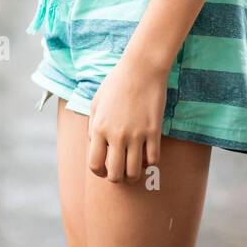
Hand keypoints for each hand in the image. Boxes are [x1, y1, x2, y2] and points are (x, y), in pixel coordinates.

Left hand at [87, 56, 167, 182]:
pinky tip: (148, 154)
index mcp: (99, 128)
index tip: (106, 169)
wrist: (141, 68)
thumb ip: (92, 126)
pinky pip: (153, 159)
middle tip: (121, 171)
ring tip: (135, 168)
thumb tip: (94, 144)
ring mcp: (136, 135)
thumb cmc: (117, 82)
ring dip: (134, 175)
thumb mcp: (96, 102)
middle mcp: (116, 135)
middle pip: (115, 175)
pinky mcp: (154, 131)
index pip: (95, 165)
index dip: (100, 172)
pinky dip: (150, 162)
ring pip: (134, 172)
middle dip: (117, 178)